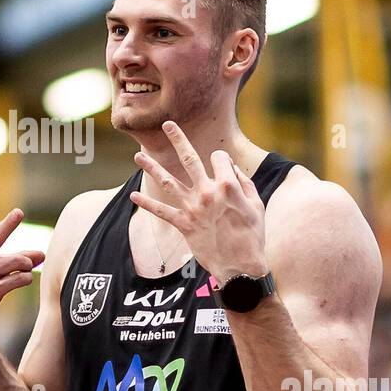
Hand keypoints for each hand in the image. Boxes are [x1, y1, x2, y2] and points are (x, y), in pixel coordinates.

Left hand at [131, 122, 266, 282]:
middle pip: (190, 159)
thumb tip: (232, 168)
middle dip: (178, 139)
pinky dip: (146, 204)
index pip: (219, 158)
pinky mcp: (184, 225)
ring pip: (168, 182)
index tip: (223, 166)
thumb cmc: (253, 236)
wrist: (241, 266)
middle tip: (167, 124)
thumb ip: (244, 183)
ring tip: (138, 156)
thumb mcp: (256, 205)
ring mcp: (193, 208)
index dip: (221, 160)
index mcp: (228, 186)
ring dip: (152, 167)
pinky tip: (133, 195)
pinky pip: (161, 212)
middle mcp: (208, 193)